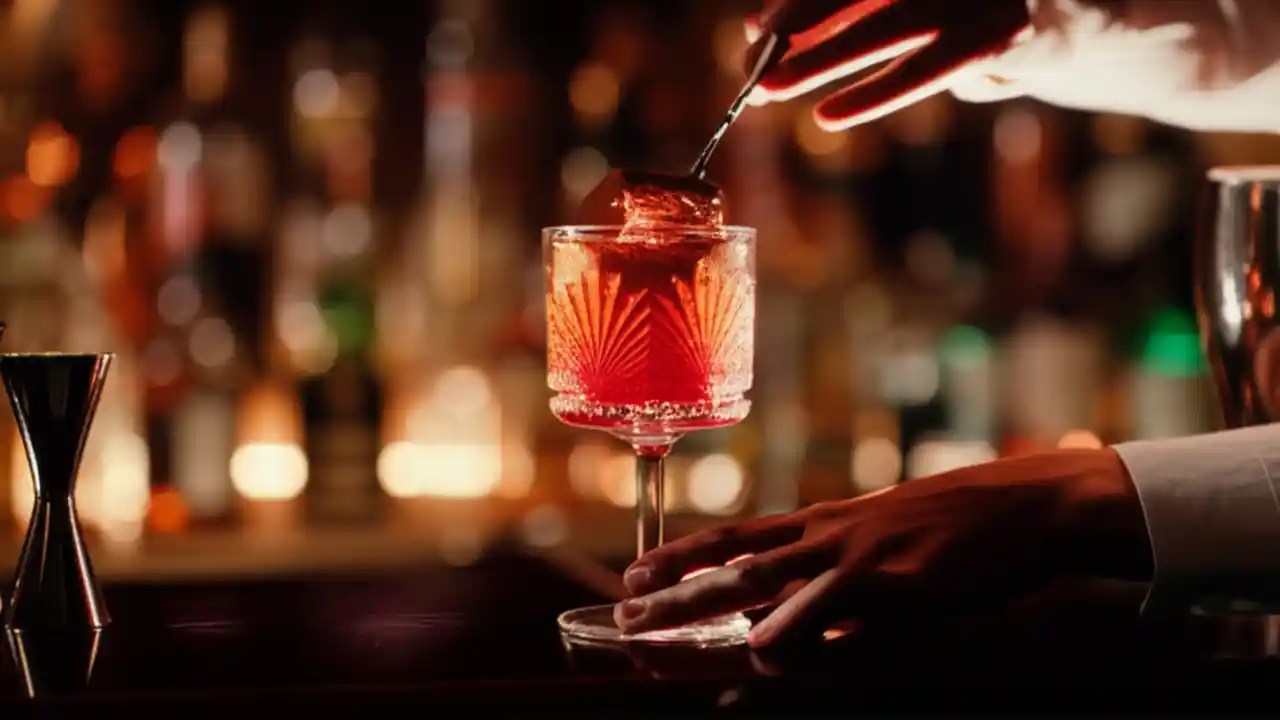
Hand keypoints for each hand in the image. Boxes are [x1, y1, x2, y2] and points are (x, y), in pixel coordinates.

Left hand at [615, 448, 1151, 647]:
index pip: (736, 537)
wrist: (1023, 505)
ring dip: (707, 604)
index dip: (684, 556)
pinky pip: (833, 603)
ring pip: (766, 576)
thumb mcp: (887, 549)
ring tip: (661, 628)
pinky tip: (761, 644)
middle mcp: (828, 531)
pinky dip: (794, 623)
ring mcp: (858, 551)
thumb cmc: (956, 530)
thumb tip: (795, 632)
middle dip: (676, 588)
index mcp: (824, 523)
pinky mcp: (895, 577)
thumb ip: (839, 591)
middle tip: (625, 610)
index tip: (637, 574)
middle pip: (734, 558)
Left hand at [742, 0, 1030, 128]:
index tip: (758, 33)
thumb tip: (756, 30)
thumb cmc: (961, 11)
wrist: (1063, 19)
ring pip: (888, 27)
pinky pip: (928, 69)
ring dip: (823, 60)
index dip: (800, 3)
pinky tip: (828, 116)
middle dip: (798, 29)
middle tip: (752, 65)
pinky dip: (874, 94)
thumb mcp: (894, 6)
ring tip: (770, 89)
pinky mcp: (1005, 35)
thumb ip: (832, 14)